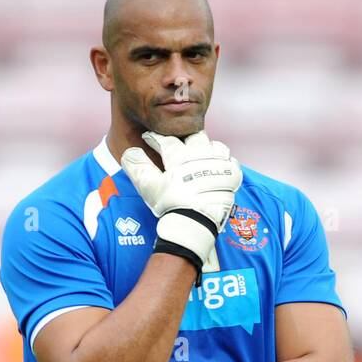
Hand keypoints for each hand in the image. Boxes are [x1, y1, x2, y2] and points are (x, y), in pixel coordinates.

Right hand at [121, 130, 241, 277]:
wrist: (195, 226)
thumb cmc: (171, 206)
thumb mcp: (149, 187)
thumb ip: (138, 167)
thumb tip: (130, 152)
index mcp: (179, 157)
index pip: (165, 139)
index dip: (155, 137)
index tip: (149, 137)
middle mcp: (200, 155)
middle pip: (195, 136)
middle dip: (186, 137)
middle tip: (180, 144)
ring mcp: (218, 164)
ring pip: (216, 146)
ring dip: (208, 149)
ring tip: (202, 156)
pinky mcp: (232, 177)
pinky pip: (231, 162)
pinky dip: (225, 164)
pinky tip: (218, 169)